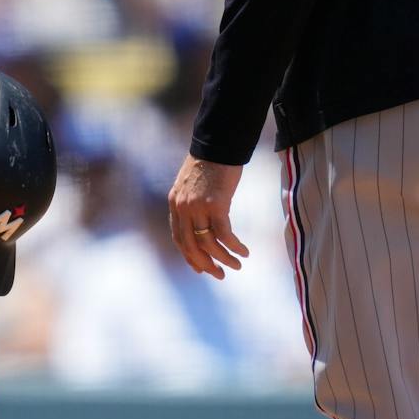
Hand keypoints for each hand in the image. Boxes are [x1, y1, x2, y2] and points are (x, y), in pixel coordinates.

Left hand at [168, 155, 248, 278]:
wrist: (218, 144)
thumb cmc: (210, 163)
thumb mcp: (193, 185)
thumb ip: (192, 203)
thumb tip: (202, 221)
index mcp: (175, 204)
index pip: (178, 238)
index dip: (190, 256)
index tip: (202, 268)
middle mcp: (182, 208)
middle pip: (190, 246)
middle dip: (205, 264)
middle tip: (220, 274)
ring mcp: (197, 207)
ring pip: (208, 244)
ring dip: (223, 259)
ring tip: (237, 265)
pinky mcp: (215, 205)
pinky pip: (224, 234)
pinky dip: (234, 247)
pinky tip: (244, 252)